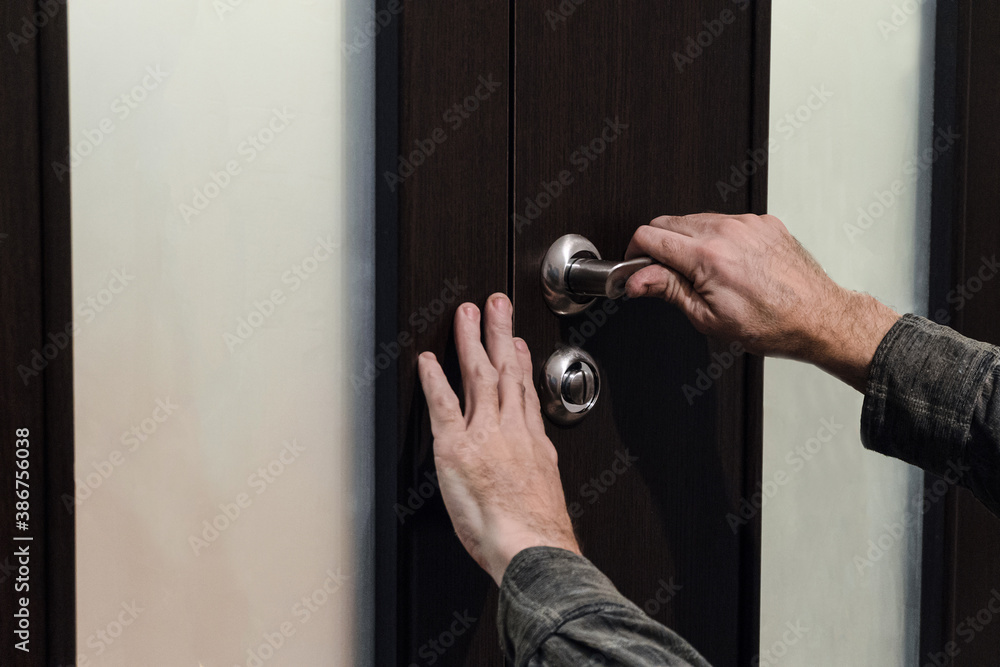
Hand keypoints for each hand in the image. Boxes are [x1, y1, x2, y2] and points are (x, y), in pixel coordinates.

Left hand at [417, 294, 580, 584]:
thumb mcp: (546, 494)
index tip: (518, 344)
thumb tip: (534, 475)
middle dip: (501, 332)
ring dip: (472, 339)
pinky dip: (434, 379)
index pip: (525, 393)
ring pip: (479, 374)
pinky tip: (428, 361)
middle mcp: (511, 429)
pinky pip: (443, 403)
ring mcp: (484, 432)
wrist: (529, 543)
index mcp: (533, 443)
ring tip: (467, 313)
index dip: (522, 363)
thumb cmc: (536, 531)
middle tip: (496, 304)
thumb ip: (536, 474)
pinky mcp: (456, 444)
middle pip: (506, 370)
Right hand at [624, 213, 899, 390]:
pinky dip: (715, 238)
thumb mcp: (708, 317)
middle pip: (667, 222)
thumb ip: (668, 290)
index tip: (636, 267)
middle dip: (658, 246)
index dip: (634, 253)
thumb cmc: (771, 324)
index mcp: (707, 256)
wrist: (818, 316)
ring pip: (695, 219)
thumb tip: (637, 280)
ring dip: (686, 241)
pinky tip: (726, 263)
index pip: (649, 236)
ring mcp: (747, 223)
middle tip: (666, 275)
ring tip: (702, 273)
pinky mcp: (763, 222)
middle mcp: (726, 231)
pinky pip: (724, 221)